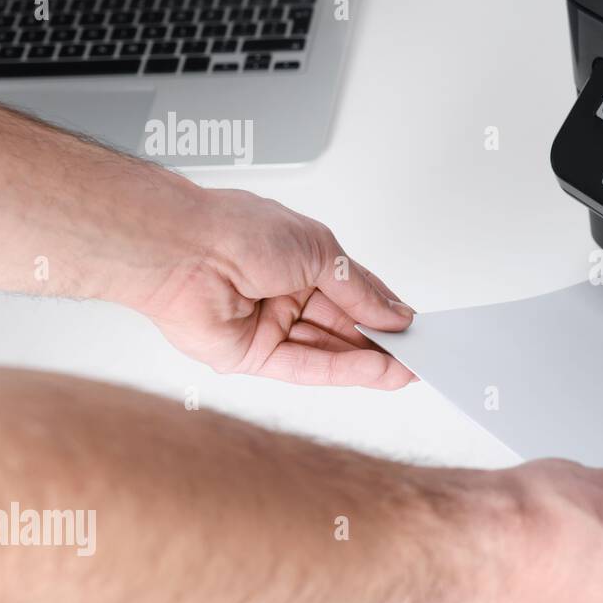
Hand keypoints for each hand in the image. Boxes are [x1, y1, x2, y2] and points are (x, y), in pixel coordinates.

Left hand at [133, 188, 415, 388]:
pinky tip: (377, 371)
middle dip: (383, 343)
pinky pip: (306, 368)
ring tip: (408, 369)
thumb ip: (359, 290)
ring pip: (329, 351)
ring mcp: (269, 327)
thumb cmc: (237, 231)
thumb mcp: (320, 252)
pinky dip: (345, 370)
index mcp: (302, 261)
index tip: (417, 329)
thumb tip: (394, 313)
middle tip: (421, 356)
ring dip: (371, 362)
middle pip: (345, 327)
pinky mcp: (252, 357)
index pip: (355, 293)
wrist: (181, 249)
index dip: (386, 312)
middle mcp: (285, 295)